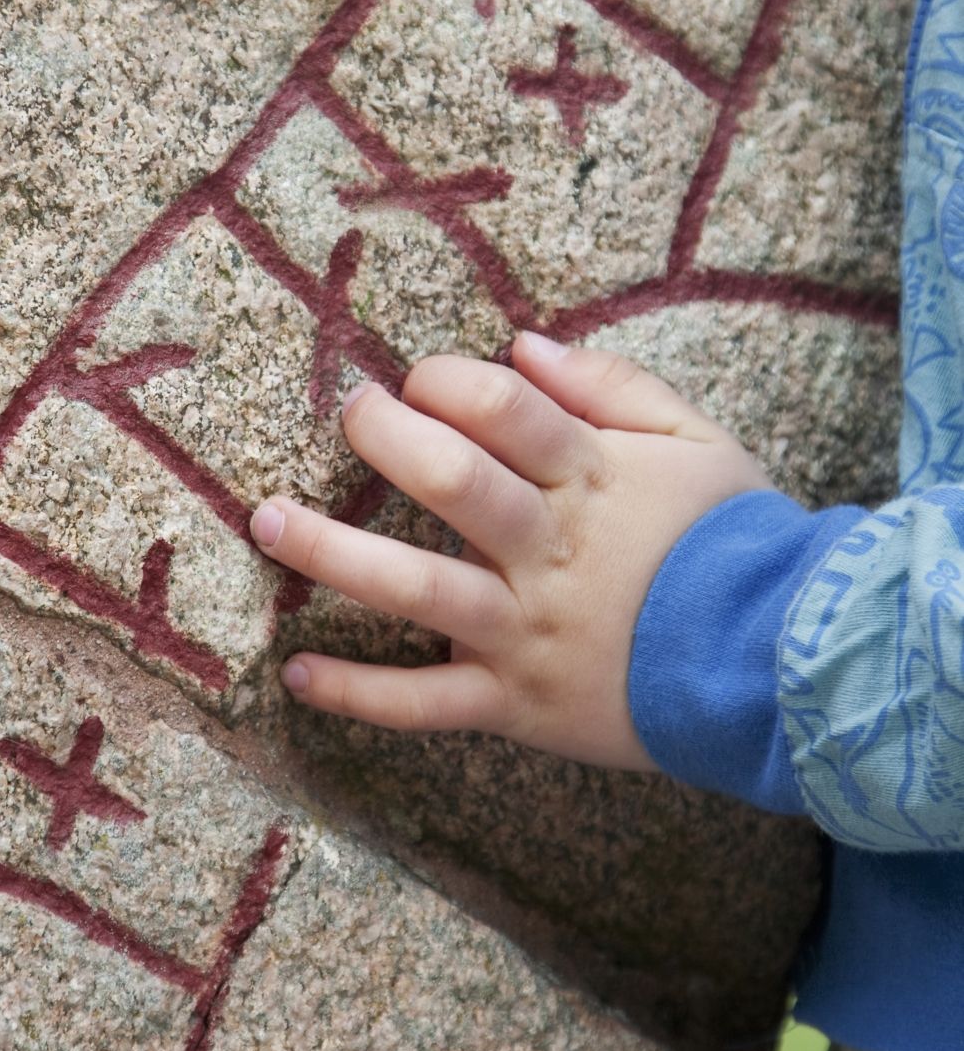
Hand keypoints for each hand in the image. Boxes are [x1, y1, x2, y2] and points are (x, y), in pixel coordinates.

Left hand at [249, 334, 772, 768]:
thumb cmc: (733, 543)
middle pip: (449, 480)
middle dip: (383, 436)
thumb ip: (612, 387)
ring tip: (266, 522)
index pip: (501, 411)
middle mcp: (549, 552)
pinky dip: (358, 694)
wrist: (783, 669)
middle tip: (350, 414)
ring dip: (330, 552)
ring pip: (413, 587)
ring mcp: (526, 632)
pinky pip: (424, 704)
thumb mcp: (696, 443)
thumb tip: (521, 345)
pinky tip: (295, 673)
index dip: (446, 381)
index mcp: (591, 480)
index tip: (421, 379)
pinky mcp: (516, 705)